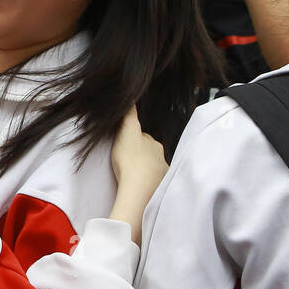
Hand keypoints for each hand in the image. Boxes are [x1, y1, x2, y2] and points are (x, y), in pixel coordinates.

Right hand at [109, 109, 167, 243]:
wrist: (138, 189)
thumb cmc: (130, 160)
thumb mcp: (127, 131)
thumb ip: (129, 114)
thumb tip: (131, 97)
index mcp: (153, 144)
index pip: (143, 139)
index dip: (134, 140)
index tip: (126, 144)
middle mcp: (161, 158)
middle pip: (149, 154)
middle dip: (142, 155)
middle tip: (128, 161)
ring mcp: (161, 175)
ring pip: (152, 170)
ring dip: (144, 171)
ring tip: (132, 176)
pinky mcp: (159, 191)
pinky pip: (152, 185)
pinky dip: (147, 185)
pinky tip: (138, 188)